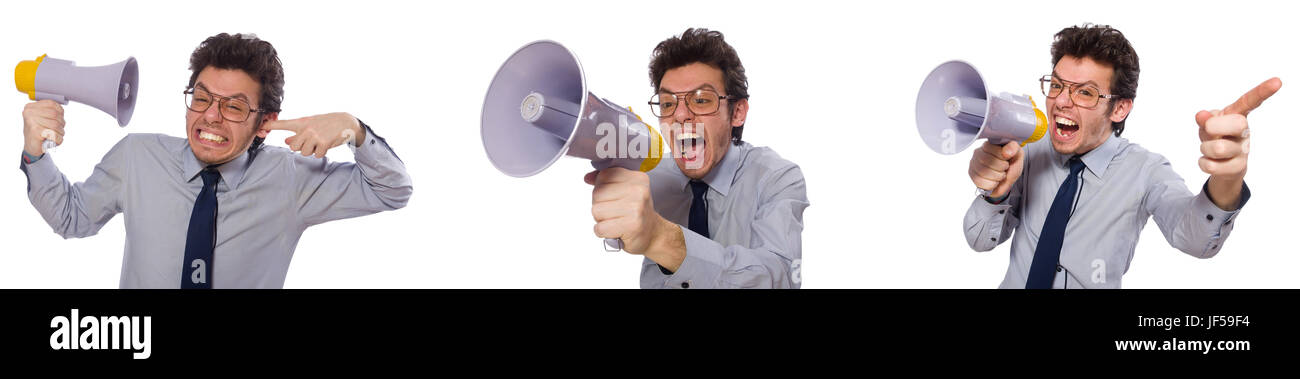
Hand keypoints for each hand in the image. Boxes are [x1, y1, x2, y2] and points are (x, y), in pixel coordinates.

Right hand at [22, 100, 64, 155]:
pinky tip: (54, 140)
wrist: (32, 147)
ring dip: (60, 132)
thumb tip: (61, 109)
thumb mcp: (43, 118)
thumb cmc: (39, 131)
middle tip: (59, 129)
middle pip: (55, 114)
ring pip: (56, 124)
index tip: (59, 119)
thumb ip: (50, 110)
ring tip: (56, 135)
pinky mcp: (35, 132)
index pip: (52, 103)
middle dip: (61, 123)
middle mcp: (29, 112)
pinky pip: (54, 134)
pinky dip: (58, 139)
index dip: (60, 112)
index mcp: (31, 107)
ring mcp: (31, 122)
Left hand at [265, 112, 364, 157]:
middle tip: (310, 142)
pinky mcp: (323, 143)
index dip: (270, 125)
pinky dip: (321, 152)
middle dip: (301, 148)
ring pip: (304, 152)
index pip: (282, 123)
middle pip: (293, 147)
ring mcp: (314, 136)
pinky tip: (326, 145)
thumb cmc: (326, 123)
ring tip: (319, 142)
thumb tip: (286, 142)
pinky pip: (316, 155)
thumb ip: (297, 134)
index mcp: (301, 122)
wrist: (345, 122)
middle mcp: (306, 129)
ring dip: (312, 151)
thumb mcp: (311, 125)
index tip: (261, 126)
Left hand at [586, 167, 680, 262]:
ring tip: (616, 221)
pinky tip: (616, 231)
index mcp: (637, 178)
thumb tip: (587, 177)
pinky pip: (600, 228)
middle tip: (616, 213)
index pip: (603, 176)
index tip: (615, 198)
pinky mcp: (632, 225)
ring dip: (601, 220)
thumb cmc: (635, 212)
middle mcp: (638, 190)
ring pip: (596, 211)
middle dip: (600, 206)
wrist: (654, 234)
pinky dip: (603, 233)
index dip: (603, 190)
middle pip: (597, 194)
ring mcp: (636, 207)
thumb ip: (605, 181)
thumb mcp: (624, 191)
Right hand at [969, 141, 1023, 198]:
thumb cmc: (1011, 163)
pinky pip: (980, 182)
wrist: (1008, 177)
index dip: (1002, 156)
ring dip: (997, 176)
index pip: (990, 148)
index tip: (1006, 158)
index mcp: (989, 144)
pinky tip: (994, 181)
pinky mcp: (972, 176)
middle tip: (1005, 168)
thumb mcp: (1017, 154)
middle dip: (1001, 167)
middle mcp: (978, 152)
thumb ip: (1013, 148)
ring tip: (1001, 174)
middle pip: (986, 161)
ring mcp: (973, 164)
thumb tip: (1006, 152)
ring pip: (983, 172)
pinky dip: (992, 184)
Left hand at [1196, 77, 1281, 209]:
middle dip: (1214, 127)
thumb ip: (1204, 119)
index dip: (1262, 91)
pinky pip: (1211, 165)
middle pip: (1238, 124)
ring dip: (1205, 148)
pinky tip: (1210, 161)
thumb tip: (1201, 115)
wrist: (1220, 163)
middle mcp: (1245, 131)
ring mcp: (1244, 149)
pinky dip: (1203, 163)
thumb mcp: (1207, 125)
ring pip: (1219, 148)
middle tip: (1209, 130)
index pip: (1251, 101)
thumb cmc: (1216, 136)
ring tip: (1209, 148)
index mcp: (1238, 115)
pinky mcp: (1239, 167)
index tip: (1277, 81)